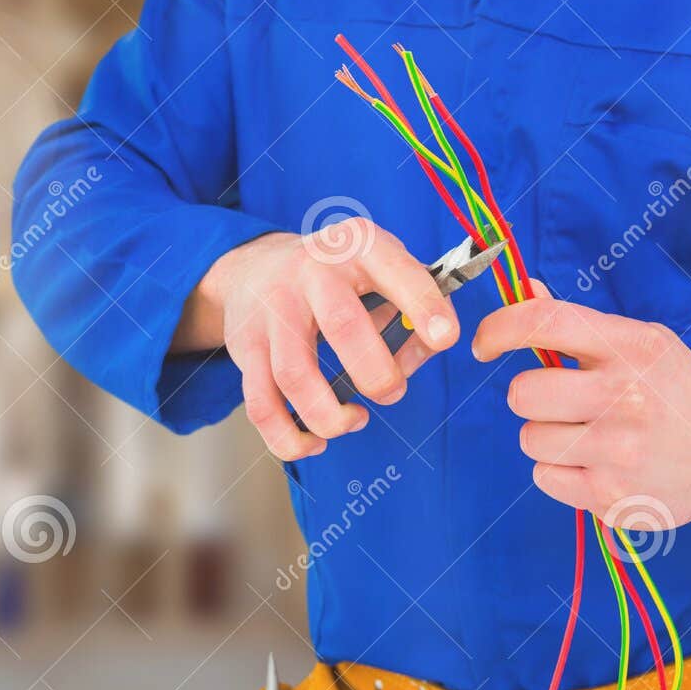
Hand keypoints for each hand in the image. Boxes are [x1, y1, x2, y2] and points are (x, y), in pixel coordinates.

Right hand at [173, 220, 459, 460]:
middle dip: (376, 373)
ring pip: (294, 374)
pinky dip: (288, 437)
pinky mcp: (245, 347)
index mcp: (357, 247)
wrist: (254, 267)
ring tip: (354, 420)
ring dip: (330, 414)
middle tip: (392, 392)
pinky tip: (315, 442)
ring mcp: (273, 310)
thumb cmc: (336, 276)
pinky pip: (261, 403)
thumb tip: (420, 356)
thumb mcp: (380, 271)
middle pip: (341, 326)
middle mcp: (311, 272)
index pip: (395, 271)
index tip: (445, 339)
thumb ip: (410, 312)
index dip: (423, 306)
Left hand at [471, 283, 690, 528]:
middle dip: (532, 397)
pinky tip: (596, 464)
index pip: (544, 322)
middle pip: (523, 393)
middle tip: (562, 402)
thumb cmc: (671, 390)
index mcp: (632, 346)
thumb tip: (525, 288)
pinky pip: (543, 477)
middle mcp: (626, 397)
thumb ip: (577, 321)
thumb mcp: (640, 342)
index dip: (500, 329)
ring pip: (529, 438)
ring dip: (547, 436)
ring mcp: (619, 452)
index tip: (485, 344)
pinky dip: (559, 472)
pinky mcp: (612, 497)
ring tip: (588, 436)